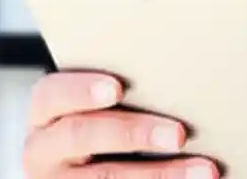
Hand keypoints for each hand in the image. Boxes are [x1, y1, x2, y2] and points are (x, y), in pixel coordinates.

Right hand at [23, 71, 218, 178]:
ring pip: (105, 177)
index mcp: (47, 112)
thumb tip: (183, 78)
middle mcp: (43, 149)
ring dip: (161, 173)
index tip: (118, 88)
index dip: (82, 90)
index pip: (52, 94)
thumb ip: (127, 92)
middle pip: (81, 136)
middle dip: (133, 133)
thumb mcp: (104, 106)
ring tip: (203, 170)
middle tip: (178, 134)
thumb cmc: (110, 121)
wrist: (92, 167)